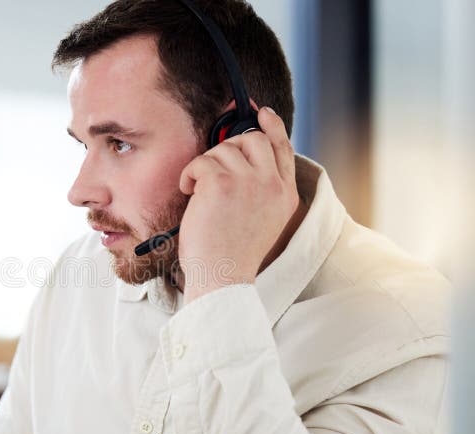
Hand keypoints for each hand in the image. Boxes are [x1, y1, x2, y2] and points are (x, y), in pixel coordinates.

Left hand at [178, 106, 298, 304]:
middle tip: (212, 168)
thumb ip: (261, 189)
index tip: (263, 113)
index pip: (284, 149)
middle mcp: (273, 185)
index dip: (273, 127)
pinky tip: (189, 193)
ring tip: (198, 191)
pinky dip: (189, 175)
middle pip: (253, 139)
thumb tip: (241, 156)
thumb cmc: (231, 254)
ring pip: (223, 149)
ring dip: (204, 166)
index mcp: (286, 195)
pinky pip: (201, 162)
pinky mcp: (222, 183)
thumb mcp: (262, 219)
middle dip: (228, 146)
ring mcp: (249, 182)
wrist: (222, 278)